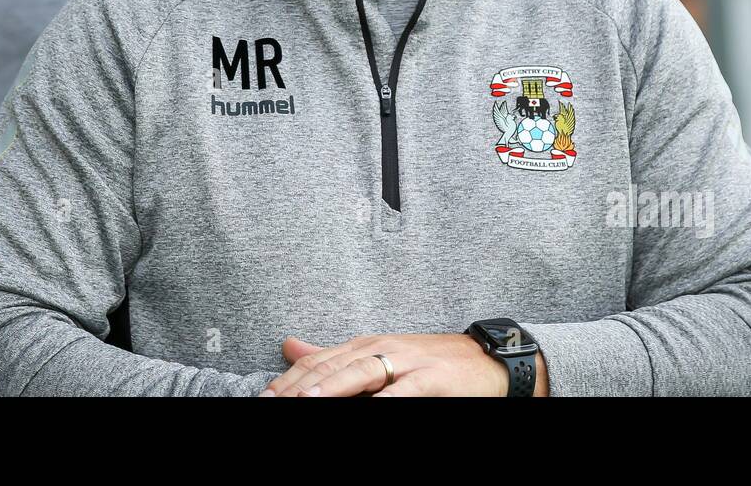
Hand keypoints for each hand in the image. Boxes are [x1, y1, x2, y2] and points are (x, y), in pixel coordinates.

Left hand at [260, 333, 547, 396]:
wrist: (486, 360)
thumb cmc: (430, 361)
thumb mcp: (379, 352)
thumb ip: (333, 355)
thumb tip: (289, 346)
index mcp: (365, 344)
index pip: (318, 362)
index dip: (289, 380)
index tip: (264, 397)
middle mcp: (380, 349)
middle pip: (331, 368)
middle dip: (299, 387)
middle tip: (273, 402)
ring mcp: (405, 364)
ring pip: (360, 374)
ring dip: (331, 388)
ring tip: (306, 401)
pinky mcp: (429, 381)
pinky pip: (401, 393)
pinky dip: (383, 399)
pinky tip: (369, 405)